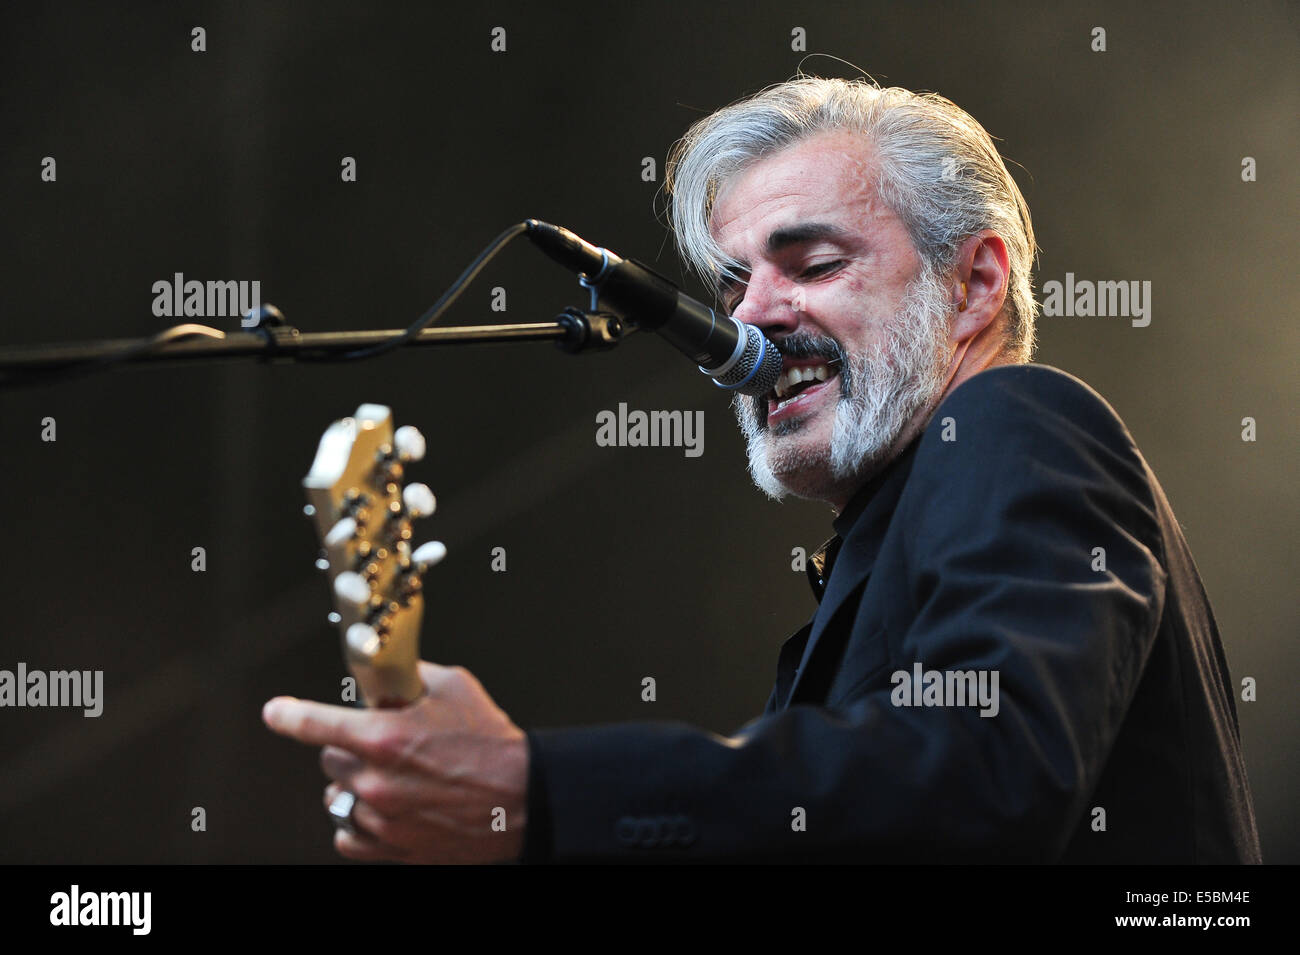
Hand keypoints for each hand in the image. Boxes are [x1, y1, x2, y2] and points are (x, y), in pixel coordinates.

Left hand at [262, 661, 528, 863]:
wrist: (523, 797)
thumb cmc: (492, 742)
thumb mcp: (454, 687)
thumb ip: (409, 678)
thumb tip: (386, 674)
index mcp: (384, 736)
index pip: (313, 723)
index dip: (287, 715)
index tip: (275, 712)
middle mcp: (376, 780)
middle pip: (329, 760)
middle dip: (351, 748)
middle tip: (383, 745)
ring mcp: (381, 819)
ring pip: (337, 797)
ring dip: (355, 786)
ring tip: (388, 779)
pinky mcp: (392, 849)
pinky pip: (347, 836)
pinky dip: (358, 823)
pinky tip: (381, 809)